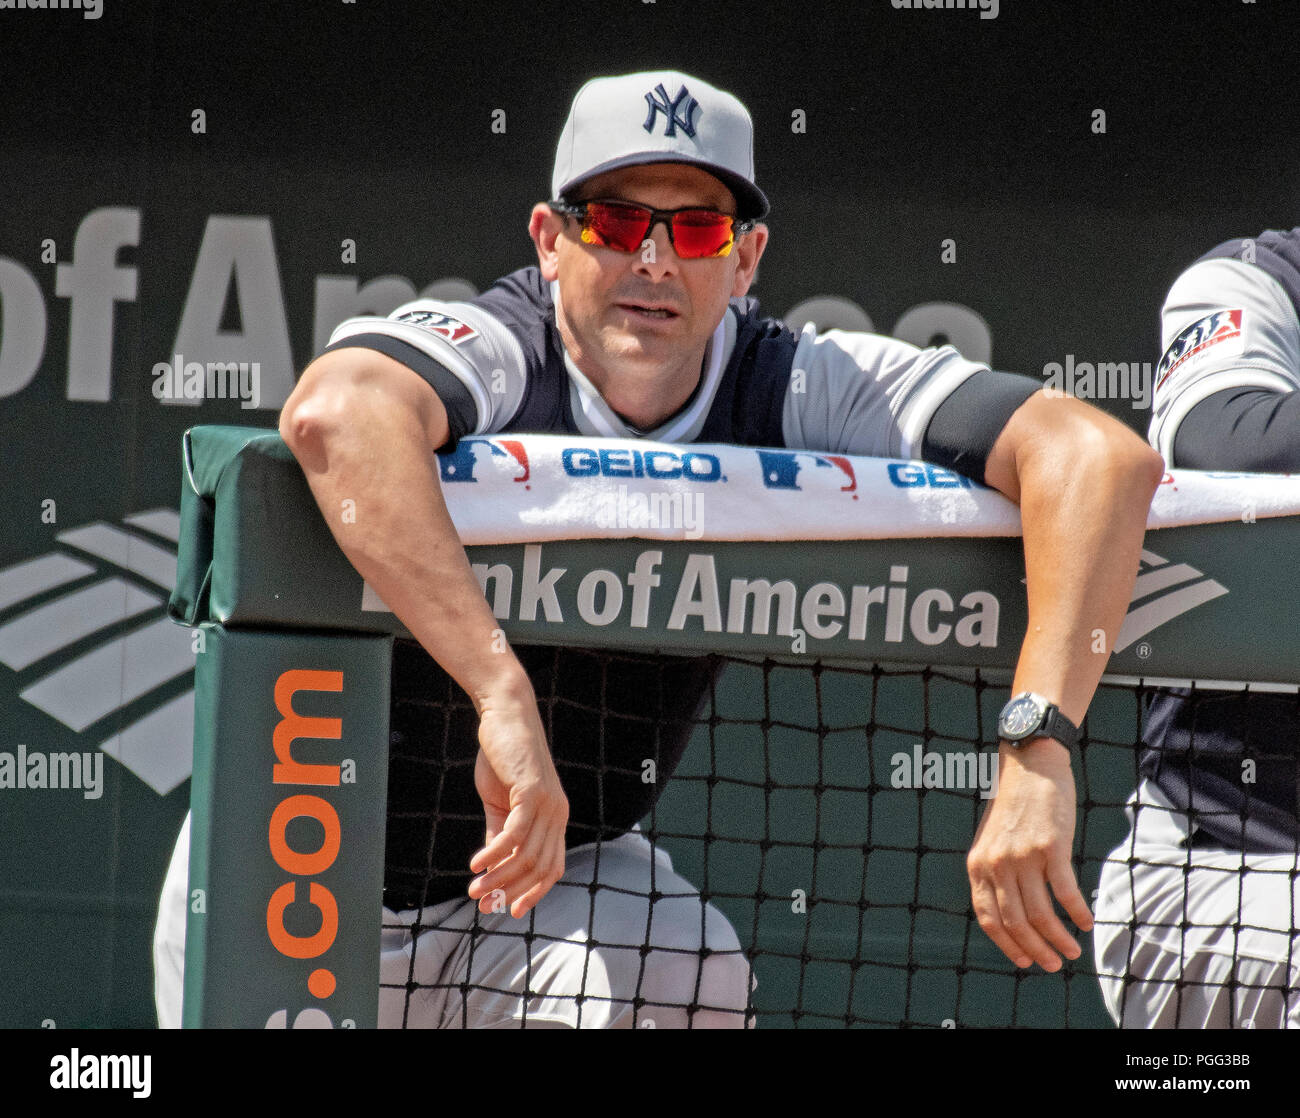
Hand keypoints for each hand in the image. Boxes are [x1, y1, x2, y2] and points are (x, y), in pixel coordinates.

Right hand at [466, 682, 568, 919]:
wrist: (506, 716)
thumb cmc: (503, 757)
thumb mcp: (500, 803)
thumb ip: (499, 834)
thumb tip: (492, 869)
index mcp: (554, 818)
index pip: (552, 867)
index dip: (533, 892)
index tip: (509, 910)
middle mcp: (557, 814)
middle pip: (540, 868)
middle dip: (511, 891)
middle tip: (482, 904)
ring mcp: (548, 803)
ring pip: (526, 855)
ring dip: (498, 877)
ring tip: (473, 889)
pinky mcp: (532, 792)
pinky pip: (514, 834)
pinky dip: (494, 854)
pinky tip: (476, 864)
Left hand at [966, 739, 1092, 970]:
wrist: (1029, 766)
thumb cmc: (1014, 806)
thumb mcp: (992, 841)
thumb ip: (996, 873)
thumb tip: (1013, 915)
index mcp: (978, 865)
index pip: (989, 918)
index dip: (1007, 945)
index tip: (1024, 961)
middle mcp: (996, 864)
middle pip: (1016, 922)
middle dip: (1036, 950)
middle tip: (1053, 964)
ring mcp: (1022, 856)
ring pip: (1041, 914)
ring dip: (1059, 939)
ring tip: (1072, 951)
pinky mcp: (1050, 847)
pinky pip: (1065, 892)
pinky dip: (1077, 912)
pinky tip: (1086, 922)